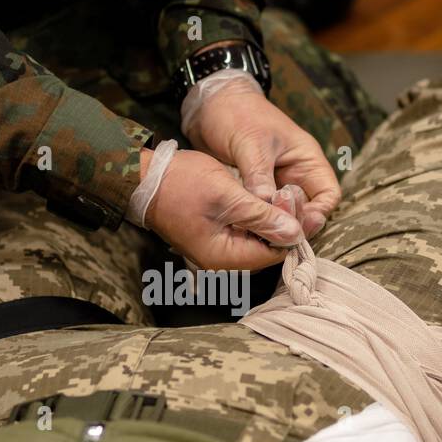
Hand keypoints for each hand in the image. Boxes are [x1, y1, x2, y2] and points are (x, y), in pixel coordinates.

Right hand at [144, 147, 303, 270]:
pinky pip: (246, 233)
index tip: (294, 198)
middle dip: (284, 223)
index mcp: (224, 258)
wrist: (146, 179)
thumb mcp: (228, 196)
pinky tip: (263, 197)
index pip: (275, 253)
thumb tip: (296, 233)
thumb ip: (263, 216)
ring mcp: (217, 251)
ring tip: (280, 191)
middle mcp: (222, 262)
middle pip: (268, 249)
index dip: (291, 228)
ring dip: (272, 218)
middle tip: (290, 192)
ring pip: (259, 240)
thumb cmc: (182, 185)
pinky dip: (258, 217)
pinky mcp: (216, 238)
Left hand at [182, 66, 338, 237]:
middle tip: (274, 234)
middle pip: (307, 211)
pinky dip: (258, 220)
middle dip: (294, 224)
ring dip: (274, 225)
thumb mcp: (250, 143)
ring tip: (258, 234)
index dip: (318, 214)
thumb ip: (259, 176)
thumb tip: (267, 206)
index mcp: (305, 159)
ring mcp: (275, 183)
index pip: (328, 195)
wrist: (210, 104)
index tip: (298, 225)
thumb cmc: (237, 113)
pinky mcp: (256, 190)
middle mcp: (295, 174)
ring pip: (284, 214)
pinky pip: (264, 211)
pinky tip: (246, 228)